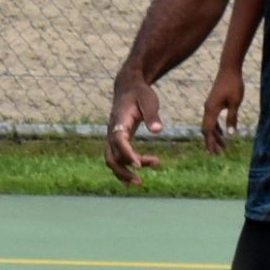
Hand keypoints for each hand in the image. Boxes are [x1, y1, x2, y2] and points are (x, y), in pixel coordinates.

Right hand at [106, 69, 164, 184]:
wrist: (128, 86)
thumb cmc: (140, 93)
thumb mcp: (148, 100)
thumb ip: (152, 115)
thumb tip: (158, 130)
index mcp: (119, 120)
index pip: (119, 140)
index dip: (127, 154)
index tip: (139, 166)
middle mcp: (112, 130)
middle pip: (111, 156)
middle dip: (123, 171)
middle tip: (140, 181)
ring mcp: (113, 136)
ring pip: (112, 159)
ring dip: (124, 173)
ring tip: (141, 182)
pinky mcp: (118, 139)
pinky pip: (118, 157)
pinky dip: (127, 166)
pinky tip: (143, 168)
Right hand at [200, 64, 244, 153]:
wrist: (229, 69)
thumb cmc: (233, 85)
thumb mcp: (235, 102)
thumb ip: (232, 118)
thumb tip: (230, 134)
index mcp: (211, 109)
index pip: (208, 130)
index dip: (210, 142)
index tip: (214, 153)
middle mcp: (207, 108)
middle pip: (206, 129)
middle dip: (211, 142)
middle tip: (217, 154)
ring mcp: (209, 105)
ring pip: (209, 124)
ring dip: (215, 136)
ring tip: (223, 147)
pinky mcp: (213, 102)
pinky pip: (212, 119)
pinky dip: (216, 127)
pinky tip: (223, 133)